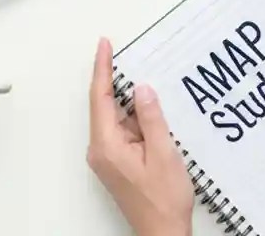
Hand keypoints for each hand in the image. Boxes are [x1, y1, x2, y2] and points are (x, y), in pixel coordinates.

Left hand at [88, 38, 193, 235]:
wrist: (163, 232)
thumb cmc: (163, 201)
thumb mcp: (163, 153)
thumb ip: (151, 118)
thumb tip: (141, 89)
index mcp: (108, 146)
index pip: (100, 98)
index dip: (102, 68)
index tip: (104, 46)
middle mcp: (102, 150)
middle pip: (106, 105)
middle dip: (119, 81)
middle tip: (130, 55)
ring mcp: (109, 156)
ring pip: (119, 118)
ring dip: (133, 103)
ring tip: (155, 89)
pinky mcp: (119, 161)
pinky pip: (125, 130)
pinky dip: (138, 119)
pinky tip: (154, 113)